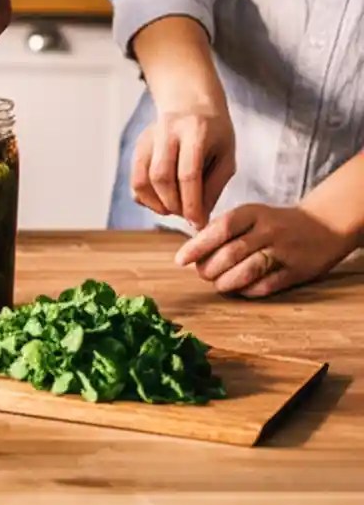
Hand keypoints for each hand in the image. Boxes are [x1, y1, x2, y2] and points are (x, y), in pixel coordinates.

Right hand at [130, 111, 236, 228]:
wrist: (190, 102)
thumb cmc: (215, 133)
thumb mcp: (227, 156)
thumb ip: (214, 187)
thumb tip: (199, 219)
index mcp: (196, 131)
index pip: (189, 174)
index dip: (192, 203)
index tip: (198, 222)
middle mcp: (167, 132)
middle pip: (161, 178)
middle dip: (173, 205)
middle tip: (187, 215)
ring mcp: (148, 139)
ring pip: (142, 181)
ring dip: (157, 204)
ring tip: (174, 209)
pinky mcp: (138, 147)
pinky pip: (135, 182)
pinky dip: (146, 199)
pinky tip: (162, 201)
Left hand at [175, 204, 356, 297]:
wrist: (324, 225)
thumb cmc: (273, 224)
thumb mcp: (249, 216)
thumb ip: (221, 230)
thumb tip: (189, 252)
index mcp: (252, 213)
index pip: (220, 229)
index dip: (197, 246)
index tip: (180, 260)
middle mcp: (268, 230)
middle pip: (230, 254)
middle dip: (210, 269)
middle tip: (203, 273)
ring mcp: (283, 251)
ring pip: (246, 271)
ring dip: (225, 282)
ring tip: (218, 283)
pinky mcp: (296, 271)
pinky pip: (265, 286)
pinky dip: (246, 290)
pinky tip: (240, 288)